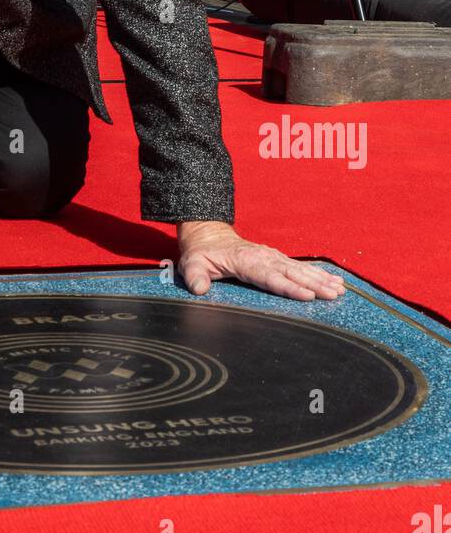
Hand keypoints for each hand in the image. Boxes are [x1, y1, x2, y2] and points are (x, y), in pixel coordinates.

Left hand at [177, 221, 345, 301]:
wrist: (208, 236)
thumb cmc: (201, 254)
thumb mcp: (192, 264)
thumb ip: (194, 276)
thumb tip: (199, 289)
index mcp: (245, 261)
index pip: (270, 277)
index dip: (288, 287)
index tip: (308, 296)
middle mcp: (263, 257)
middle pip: (291, 273)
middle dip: (314, 284)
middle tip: (334, 295)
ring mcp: (272, 257)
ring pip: (299, 270)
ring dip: (321, 280)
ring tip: (340, 290)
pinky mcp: (276, 259)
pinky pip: (300, 267)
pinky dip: (318, 274)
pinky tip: (335, 281)